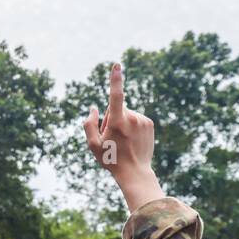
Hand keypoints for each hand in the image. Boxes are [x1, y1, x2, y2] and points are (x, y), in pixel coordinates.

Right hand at [83, 62, 163, 211]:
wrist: (135, 172)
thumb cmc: (111, 160)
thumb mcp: (93, 145)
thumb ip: (89, 124)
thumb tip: (93, 108)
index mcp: (117, 122)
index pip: (115, 96)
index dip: (115, 80)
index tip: (117, 65)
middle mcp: (132, 118)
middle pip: (117, 109)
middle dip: (111, 118)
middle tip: (111, 138)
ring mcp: (142, 120)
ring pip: (127, 114)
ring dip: (122, 123)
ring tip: (122, 141)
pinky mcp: (149, 123)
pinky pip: (136, 119)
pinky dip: (132, 126)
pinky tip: (131, 140)